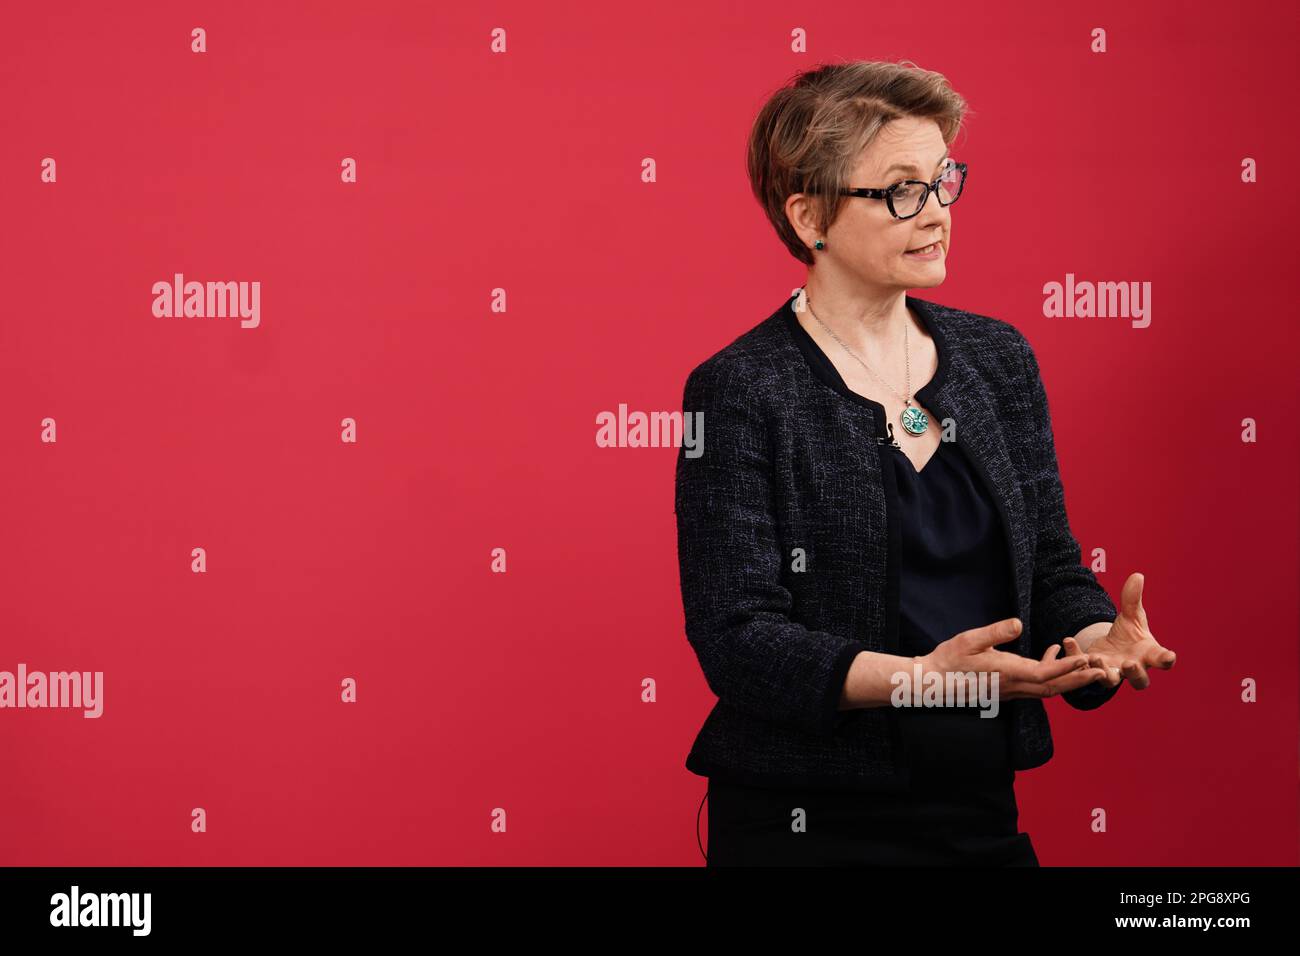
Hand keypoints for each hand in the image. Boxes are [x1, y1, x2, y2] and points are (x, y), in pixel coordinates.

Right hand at [919, 617, 1108, 700]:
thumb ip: (994, 632)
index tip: (1085, 660)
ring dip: (1069, 680)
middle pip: (1053, 687)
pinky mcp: (1008, 690)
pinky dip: (1052, 676)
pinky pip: (1036, 686)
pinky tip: (1052, 653)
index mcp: (1005, 672)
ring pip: (1047, 690)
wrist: (933, 682)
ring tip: (1088, 667)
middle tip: (1102, 671)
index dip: (1066, 668)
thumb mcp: (968, 639)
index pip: (1043, 673)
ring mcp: (1011, 691)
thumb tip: (1017, 623)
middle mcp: (1012, 685)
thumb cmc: (949, 659)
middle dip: (1078, 679)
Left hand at [1061, 572, 1176, 690]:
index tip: (1169, 657)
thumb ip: (1133, 599)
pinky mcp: (1093, 671)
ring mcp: (1113, 672)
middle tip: (1129, 664)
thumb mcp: (1131, 616)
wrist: (1111, 647)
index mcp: (1149, 654)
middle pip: (1140, 680)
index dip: (1166, 659)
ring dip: (1103, 671)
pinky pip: (1083, 669)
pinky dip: (1075, 656)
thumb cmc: (1130, 634)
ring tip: (1096, 657)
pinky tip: (1069, 641)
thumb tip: (1137, 576)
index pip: (1162, 660)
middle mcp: (1134, 668)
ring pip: (1110, 681)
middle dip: (1135, 673)